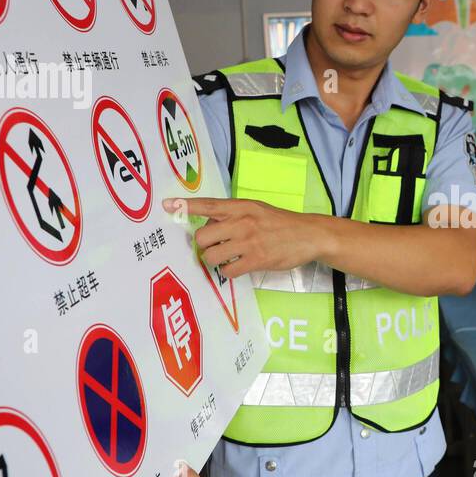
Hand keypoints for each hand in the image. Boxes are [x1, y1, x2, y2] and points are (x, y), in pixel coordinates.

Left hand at [165, 197, 326, 277]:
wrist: (308, 235)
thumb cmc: (279, 222)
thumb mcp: (256, 209)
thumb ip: (233, 214)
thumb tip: (209, 225)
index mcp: (241, 206)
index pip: (208, 204)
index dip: (185, 205)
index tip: (167, 205)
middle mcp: (242, 222)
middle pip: (203, 236)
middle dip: (204, 245)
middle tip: (214, 246)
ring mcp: (248, 242)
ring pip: (212, 256)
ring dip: (214, 260)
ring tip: (226, 258)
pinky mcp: (256, 260)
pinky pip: (228, 271)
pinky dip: (228, 271)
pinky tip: (237, 266)